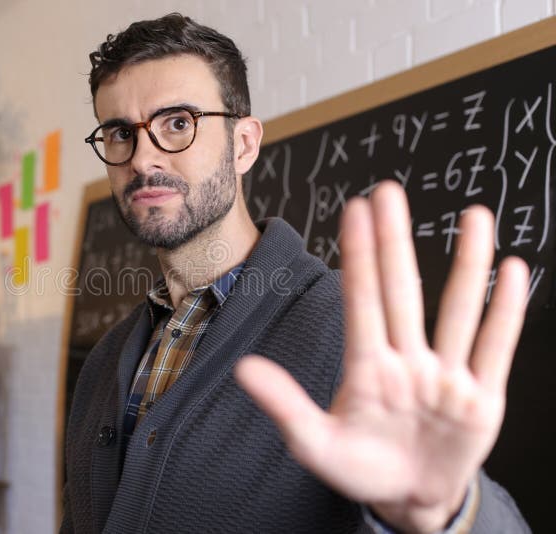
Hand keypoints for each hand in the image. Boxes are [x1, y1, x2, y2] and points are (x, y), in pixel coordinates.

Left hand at [235, 181, 528, 532]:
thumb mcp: (315, 442)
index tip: (354, 210)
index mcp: (366, 367)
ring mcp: (446, 376)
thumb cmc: (358, 467)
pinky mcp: (482, 398)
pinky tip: (511, 271)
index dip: (359, 255)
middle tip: (389, 191)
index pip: (361, 300)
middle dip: (395, 242)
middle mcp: (407, 360)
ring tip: (473, 216)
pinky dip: (505, 312)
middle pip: (402, 291)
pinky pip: (495, 347)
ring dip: (466, 264)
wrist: (407, 499)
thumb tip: (243, 368)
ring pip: (457, 309)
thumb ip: (285, 405)